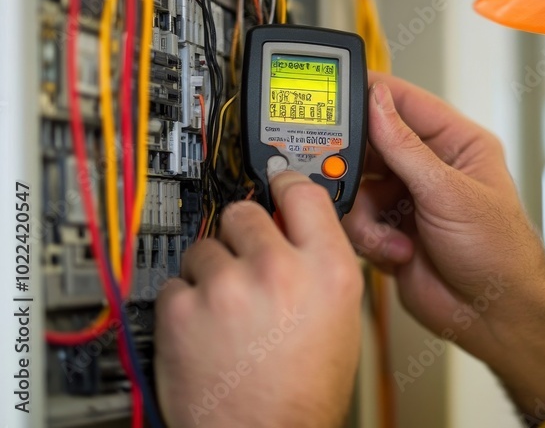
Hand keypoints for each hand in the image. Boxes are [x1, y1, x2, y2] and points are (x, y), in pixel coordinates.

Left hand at [155, 171, 362, 427]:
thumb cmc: (305, 392)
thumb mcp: (341, 319)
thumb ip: (320, 264)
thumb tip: (296, 230)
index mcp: (329, 271)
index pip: (304, 191)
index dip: (285, 183)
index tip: (274, 181)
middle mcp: (280, 270)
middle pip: (247, 212)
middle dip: (243, 233)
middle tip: (246, 262)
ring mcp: (227, 287)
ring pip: (206, 248)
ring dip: (211, 272)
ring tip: (228, 311)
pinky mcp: (183, 309)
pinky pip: (175, 284)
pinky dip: (184, 303)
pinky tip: (206, 330)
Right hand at [342, 74, 544, 414]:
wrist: (493, 317)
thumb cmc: (499, 253)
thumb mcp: (449, 193)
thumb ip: (405, 147)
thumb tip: (376, 102)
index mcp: (456, 144)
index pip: (404, 103)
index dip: (369, 96)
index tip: (335, 95)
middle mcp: (429, 168)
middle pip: (371, 145)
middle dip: (355, 165)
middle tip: (340, 174)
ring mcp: (407, 200)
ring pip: (356, 187)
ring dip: (365, 214)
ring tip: (387, 234)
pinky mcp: (389, 232)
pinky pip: (356, 221)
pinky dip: (368, 238)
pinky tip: (395, 252)